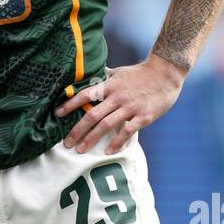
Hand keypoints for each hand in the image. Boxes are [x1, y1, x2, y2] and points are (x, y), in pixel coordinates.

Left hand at [55, 56, 186, 154]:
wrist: (166, 73)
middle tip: (66, 143)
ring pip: (106, 125)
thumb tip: (94, 73)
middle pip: (92, 115)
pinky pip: (127, 131)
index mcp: (109, 86)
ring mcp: (130, 107)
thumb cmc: (141, 73)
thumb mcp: (121, 72)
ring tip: (81, 150)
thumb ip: (106, 76)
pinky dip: (116, 142)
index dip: (70, 104)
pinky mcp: (143, 117)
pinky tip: (108, 151)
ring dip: (91, 139)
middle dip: (77, 130)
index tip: (57, 114)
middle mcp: (117, 97)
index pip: (85, 95)